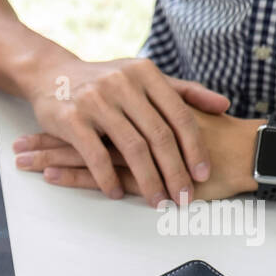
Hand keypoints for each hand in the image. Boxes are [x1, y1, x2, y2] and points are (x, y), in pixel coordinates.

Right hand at [22, 56, 231, 205]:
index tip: (203, 174)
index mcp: (145, 74)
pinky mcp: (71, 119)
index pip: (179, 115)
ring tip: (157, 201)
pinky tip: (116, 193)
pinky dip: (107, 177)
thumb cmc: (103, 80)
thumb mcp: (143, 77)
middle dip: (174, 171)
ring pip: (131, 148)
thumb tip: (223, 105)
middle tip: (184, 197)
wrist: (51, 74)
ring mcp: (96, 101)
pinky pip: (95, 155)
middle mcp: (123, 84)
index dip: (194, 147)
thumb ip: (182, 91)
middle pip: (159, 135)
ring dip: (146, 180)